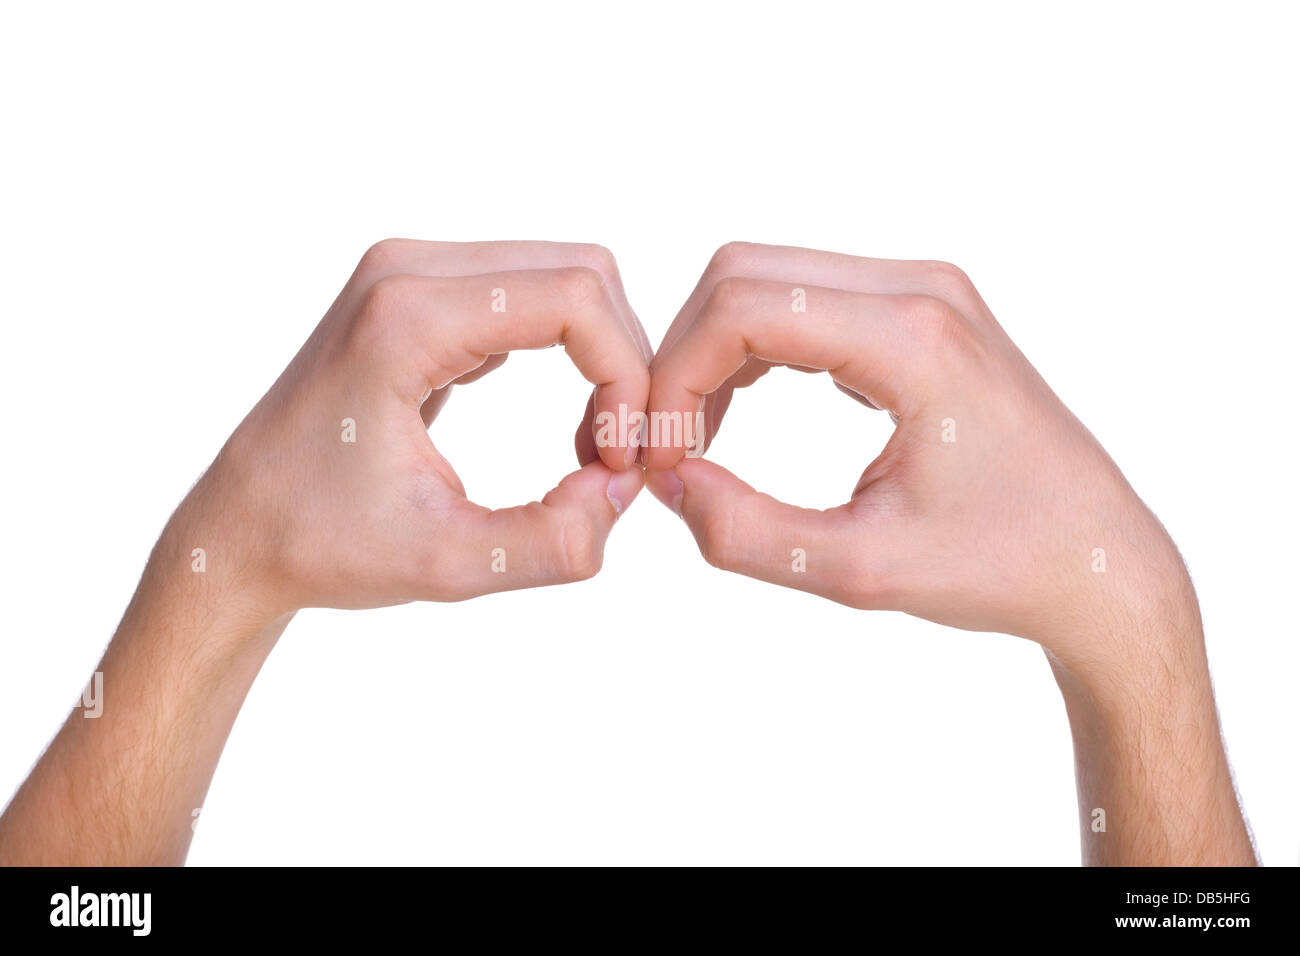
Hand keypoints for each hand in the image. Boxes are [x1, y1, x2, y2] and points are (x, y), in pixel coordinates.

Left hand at [0, 239, 650, 864]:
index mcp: (404, 319)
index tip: (620, 459)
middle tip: (620, 456)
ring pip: (563, 278)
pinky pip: (530, 296)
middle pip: (581, 272)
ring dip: (602, 360)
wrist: (238, 531)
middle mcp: (405, 272)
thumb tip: (627, 488)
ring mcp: (408, 275)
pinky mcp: (418, 295)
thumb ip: (555, 541)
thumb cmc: (321, 545)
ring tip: (590, 450)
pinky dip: (571, 355)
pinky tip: (569, 432)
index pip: (575, 296)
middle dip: (624, 364)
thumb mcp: (447, 565)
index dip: (626, 376)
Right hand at [643, 242, 1253, 863]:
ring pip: (769, 280)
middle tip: (668, 446)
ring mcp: (925, 293)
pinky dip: (755, 349)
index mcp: (913, 338)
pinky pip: (806, 301)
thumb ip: (744, 531)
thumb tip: (664, 483)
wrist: (1097, 561)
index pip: (742, 309)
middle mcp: (921, 291)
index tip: (658, 457)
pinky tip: (741, 415)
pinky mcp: (921, 313)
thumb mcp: (859, 569)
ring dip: (713, 352)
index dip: (673, 379)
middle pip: (744, 274)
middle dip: (682, 356)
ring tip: (699, 440)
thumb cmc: (1000, 567)